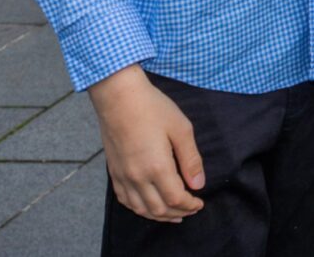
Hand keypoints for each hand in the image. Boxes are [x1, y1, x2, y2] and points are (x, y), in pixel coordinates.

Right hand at [88, 66, 203, 221]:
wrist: (119, 97)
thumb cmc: (153, 108)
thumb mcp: (181, 129)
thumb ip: (191, 159)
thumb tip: (198, 184)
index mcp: (157, 167)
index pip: (176, 199)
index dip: (190, 205)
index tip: (200, 202)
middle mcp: (138, 177)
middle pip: (159, 209)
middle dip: (178, 213)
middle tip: (191, 210)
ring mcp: (123, 176)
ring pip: (140, 209)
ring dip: (159, 216)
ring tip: (173, 215)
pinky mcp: (113, 172)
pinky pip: (125, 200)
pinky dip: (139, 208)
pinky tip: (147, 206)